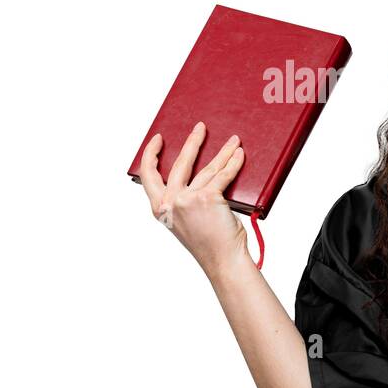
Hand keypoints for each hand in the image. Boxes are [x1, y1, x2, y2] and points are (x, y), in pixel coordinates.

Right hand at [138, 121, 250, 277]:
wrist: (223, 260)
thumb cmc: (208, 242)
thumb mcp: (184, 220)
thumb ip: (183, 199)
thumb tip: (200, 171)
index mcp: (160, 209)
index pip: (148, 175)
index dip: (151, 154)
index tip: (158, 140)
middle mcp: (170, 203)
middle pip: (180, 164)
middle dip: (193, 142)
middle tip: (200, 127)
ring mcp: (187, 200)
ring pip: (207, 168)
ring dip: (223, 152)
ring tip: (233, 140)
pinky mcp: (207, 198)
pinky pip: (223, 175)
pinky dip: (234, 163)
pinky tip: (239, 155)